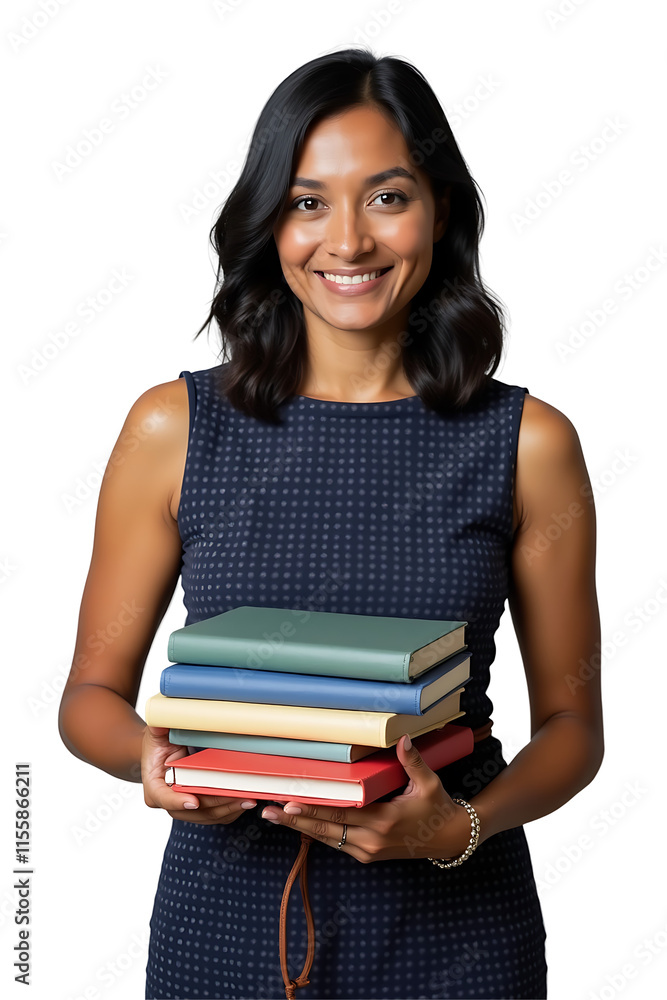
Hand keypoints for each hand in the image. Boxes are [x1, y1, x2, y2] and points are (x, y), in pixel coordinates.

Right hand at [141, 725, 256, 824]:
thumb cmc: (159, 744)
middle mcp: (168, 801)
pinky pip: (215, 814)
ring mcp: (184, 806)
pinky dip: (230, 810)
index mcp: (154, 785)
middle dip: (217, 804)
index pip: (163, 797)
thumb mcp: (157, 732)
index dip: (177, 801)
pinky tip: (244, 800)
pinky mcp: (198, 808)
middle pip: (192, 810)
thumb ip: (159, 725)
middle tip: (239, 797)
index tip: (194, 801)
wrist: (162, 752)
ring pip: (207, 815)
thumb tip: (162, 718)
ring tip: (248, 799)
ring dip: (228, 809)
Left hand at [260, 734, 471, 861]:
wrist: (449, 839)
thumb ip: (412, 762)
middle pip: (325, 829)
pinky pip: (337, 843)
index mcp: (384, 820)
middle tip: (268, 811)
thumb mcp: (429, 782)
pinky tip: (299, 823)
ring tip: (275, 816)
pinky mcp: (368, 855)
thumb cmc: (438, 807)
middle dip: (295, 820)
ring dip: (301, 827)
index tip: (290, 801)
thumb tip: (403, 739)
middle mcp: (372, 839)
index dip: (314, 808)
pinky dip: (317, 832)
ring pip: (327, 839)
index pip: (341, 813)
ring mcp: (368, 850)